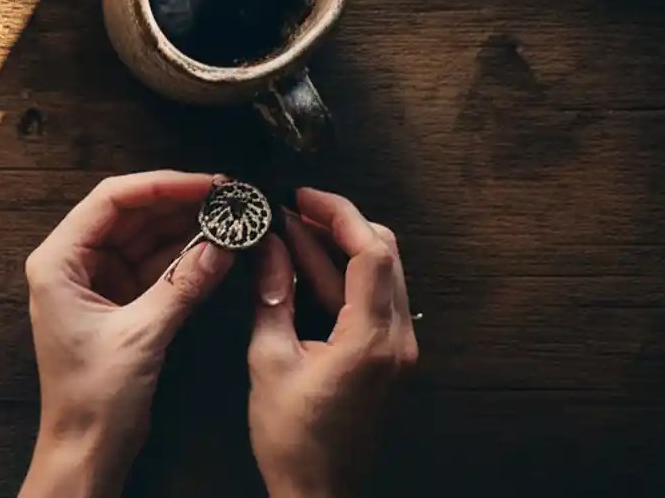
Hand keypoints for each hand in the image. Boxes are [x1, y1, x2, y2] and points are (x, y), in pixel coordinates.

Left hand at [20, 171, 234, 497]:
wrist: (85, 450)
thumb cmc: (92, 400)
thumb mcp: (141, 336)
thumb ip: (183, 286)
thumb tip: (221, 245)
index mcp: (58, 262)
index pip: (111, 200)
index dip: (162, 186)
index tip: (206, 183)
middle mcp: (72, 264)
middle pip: (131, 214)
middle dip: (179, 204)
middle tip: (228, 197)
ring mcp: (96, 282)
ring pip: (146, 237)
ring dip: (186, 228)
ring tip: (229, 217)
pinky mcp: (119, 302)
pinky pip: (155, 266)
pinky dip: (184, 257)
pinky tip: (217, 248)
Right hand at [247, 188, 417, 497]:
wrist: (318, 489)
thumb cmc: (291, 436)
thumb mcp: (269, 358)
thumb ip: (271, 296)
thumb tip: (267, 246)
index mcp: (370, 339)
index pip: (370, 252)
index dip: (339, 213)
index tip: (302, 196)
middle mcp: (396, 338)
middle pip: (384, 253)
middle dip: (339, 222)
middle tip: (292, 208)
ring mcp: (397, 347)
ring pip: (381, 271)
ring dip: (338, 245)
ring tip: (290, 230)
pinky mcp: (387, 354)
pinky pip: (372, 296)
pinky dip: (341, 273)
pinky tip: (303, 263)